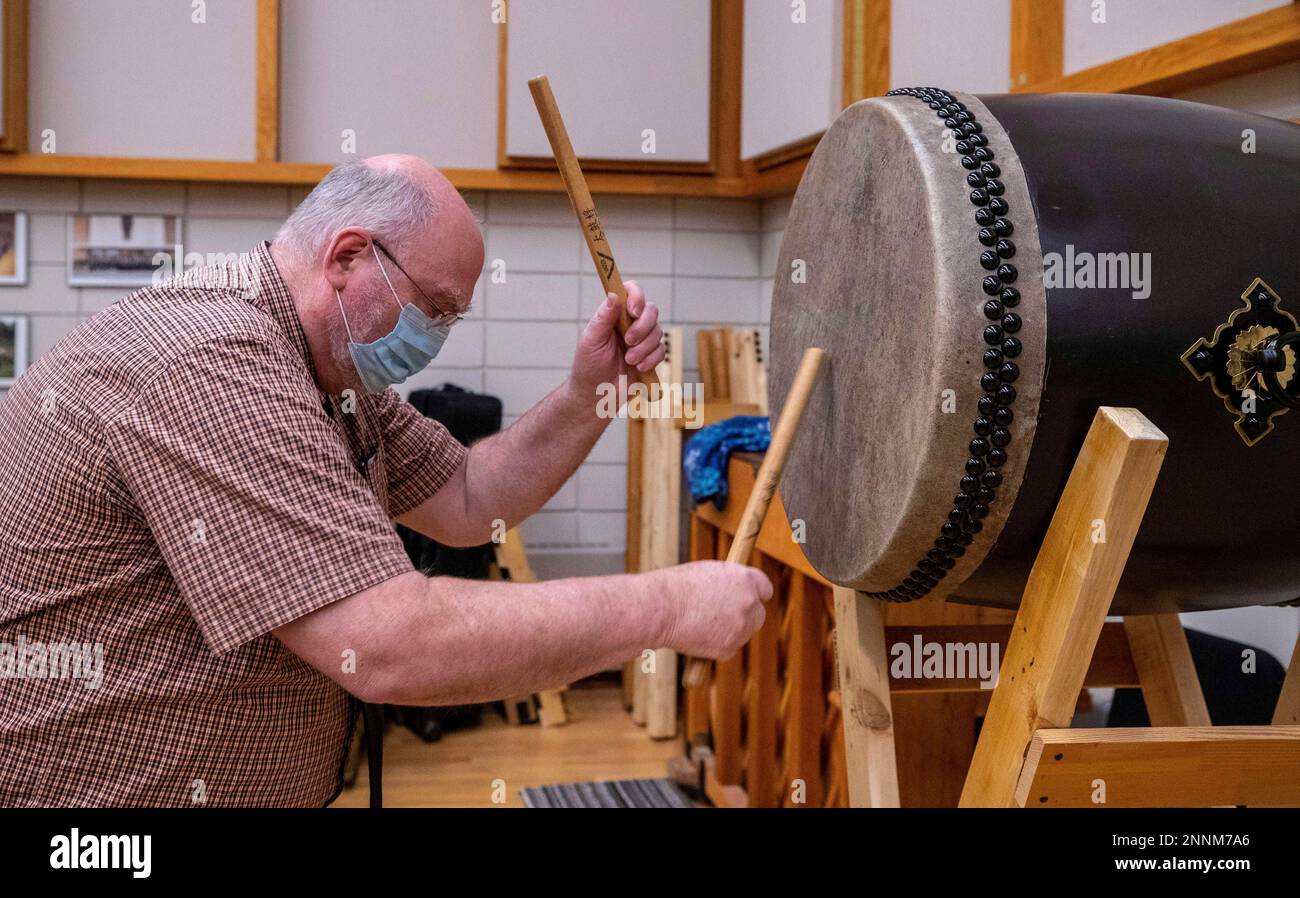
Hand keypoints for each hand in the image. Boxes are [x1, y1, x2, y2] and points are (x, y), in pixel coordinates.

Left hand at [568, 280, 665, 396]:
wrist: (596, 395)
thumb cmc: (588, 366)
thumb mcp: (591, 340)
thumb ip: (603, 318)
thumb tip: (614, 295)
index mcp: (614, 315)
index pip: (630, 292)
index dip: (637, 296)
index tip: (633, 312)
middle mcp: (630, 323)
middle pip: (651, 310)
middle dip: (643, 327)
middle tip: (628, 342)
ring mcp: (642, 340)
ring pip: (658, 332)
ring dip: (644, 348)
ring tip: (629, 361)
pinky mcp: (650, 356)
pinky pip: (661, 351)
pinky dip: (651, 359)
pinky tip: (638, 367)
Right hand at [655, 561, 771, 658]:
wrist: (660, 608)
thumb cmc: (676, 587)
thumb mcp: (707, 574)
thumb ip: (727, 584)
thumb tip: (733, 594)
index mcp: (745, 578)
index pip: (765, 589)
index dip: (755, 595)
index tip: (748, 600)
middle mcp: (748, 602)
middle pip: (759, 615)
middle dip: (745, 617)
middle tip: (725, 618)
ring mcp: (740, 626)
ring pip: (742, 634)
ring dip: (727, 632)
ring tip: (699, 624)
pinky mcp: (729, 648)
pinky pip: (728, 650)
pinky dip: (715, 647)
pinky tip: (696, 636)